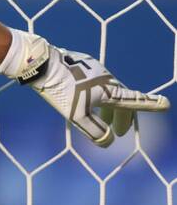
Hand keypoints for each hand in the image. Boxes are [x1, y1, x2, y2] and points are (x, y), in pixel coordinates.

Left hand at [0, 30, 169, 146]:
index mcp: (111, 90)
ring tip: (99, 119)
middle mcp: (107, 77)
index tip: (165, 104)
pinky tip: (79, 96)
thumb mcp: (77, 116)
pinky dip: (93, 94)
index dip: (150, 105)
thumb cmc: (60, 90)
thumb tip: (108, 142)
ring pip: (106, 90)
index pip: (135, 101)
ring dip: (106, 106)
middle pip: (120, 99)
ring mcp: (94, 68)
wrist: (41, 64)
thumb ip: (95, 132)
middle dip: (121, 117)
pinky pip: (92, 81)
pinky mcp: (81, 62)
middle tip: (119, 132)